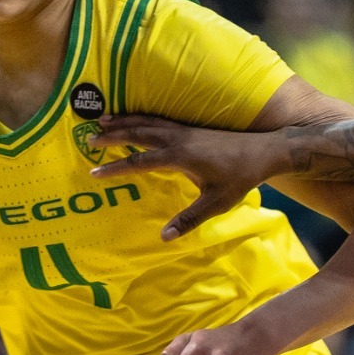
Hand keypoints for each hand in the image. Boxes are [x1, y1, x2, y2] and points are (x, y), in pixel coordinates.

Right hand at [90, 115, 285, 239]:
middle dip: (112, 135)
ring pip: (146, 121)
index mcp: (179, 157)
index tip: (95, 171)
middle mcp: (177, 139)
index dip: (116, 167)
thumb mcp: (216, 203)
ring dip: (123, 120)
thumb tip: (163, 237)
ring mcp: (183, 129)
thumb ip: (189, 219)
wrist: (263, 151)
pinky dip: (140, 116)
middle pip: (137, 133)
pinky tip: (133, 117)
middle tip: (89, 137)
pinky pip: (158, 118)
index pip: (139, 161)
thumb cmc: (240, 178)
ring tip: (102, 119)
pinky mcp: (189, 126)